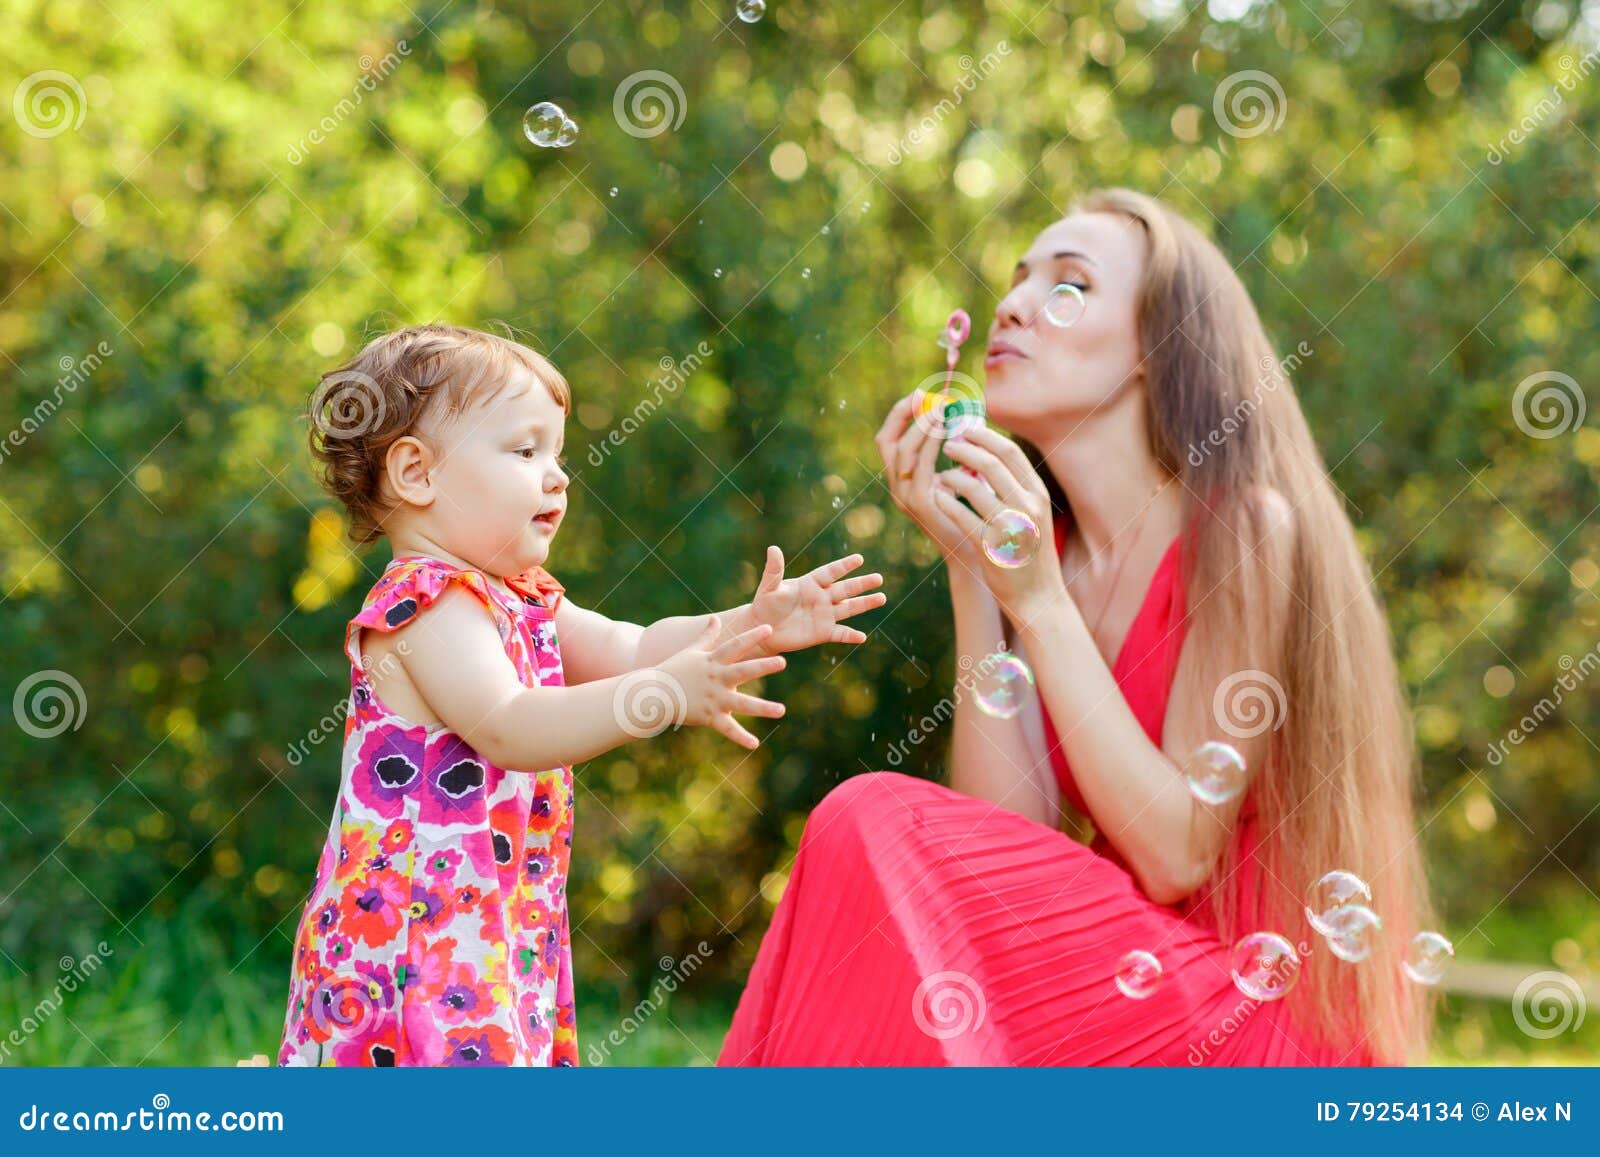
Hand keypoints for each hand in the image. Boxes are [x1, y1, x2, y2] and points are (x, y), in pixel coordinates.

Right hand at [658, 617, 788, 748]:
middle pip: (742, 671)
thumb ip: (706, 636)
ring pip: (741, 703)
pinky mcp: (709, 716)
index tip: (769, 629)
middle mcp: (716, 679)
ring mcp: (714, 699)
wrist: (654, 694)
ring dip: (762, 708)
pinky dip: (741, 737)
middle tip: (782, 662)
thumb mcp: (691, 651)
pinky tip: (755, 743)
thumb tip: (715, 618)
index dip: (751, 637)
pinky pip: (728, 729)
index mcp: (713, 662)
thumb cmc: (673, 670)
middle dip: (762, 667)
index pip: (735, 646)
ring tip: (781, 710)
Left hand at [747, 546, 885, 653]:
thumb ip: (774, 570)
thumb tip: (773, 548)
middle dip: (862, 584)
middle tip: (879, 578)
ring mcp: (824, 615)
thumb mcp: (769, 587)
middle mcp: (821, 597)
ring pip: (849, 608)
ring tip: (882, 598)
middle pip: (845, 589)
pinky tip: (863, 637)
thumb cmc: (765, 604)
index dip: (844, 566)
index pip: (831, 572)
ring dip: (865, 604)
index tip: (859, 559)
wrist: (763, 628)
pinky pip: (840, 633)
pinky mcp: (822, 632)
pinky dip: (851, 636)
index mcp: (810, 583)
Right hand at [875, 390, 981, 567]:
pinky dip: (931, 447)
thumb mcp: (961, 480)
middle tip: (927, 396)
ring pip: (902, 453)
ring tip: (940, 410)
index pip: (890, 438)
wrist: (978, 556)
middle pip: (887, 441)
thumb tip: (968, 418)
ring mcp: (906, 498)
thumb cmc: (975, 516)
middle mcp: (898, 487)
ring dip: (921, 427)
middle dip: (905, 414)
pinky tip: (948, 433)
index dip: (901, 413)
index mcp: (904, 479)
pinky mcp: (921, 506)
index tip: (921, 393)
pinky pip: (920, 470)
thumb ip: (958, 455)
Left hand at [931, 425, 1068, 621]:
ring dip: (951, 476)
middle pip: (992, 463)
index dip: (984, 436)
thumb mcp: (1032, 515)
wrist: (1039, 597)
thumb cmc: (1030, 553)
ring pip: (974, 488)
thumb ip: (1015, 488)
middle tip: (947, 444)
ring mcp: (1011, 527)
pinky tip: (936, 498)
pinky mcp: (993, 548)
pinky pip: (963, 518)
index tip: (965, 429)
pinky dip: (947, 504)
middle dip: (964, 449)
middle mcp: (1028, 506)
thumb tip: (985, 458)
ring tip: (940, 475)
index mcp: (1038, 494)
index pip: (1010, 453)